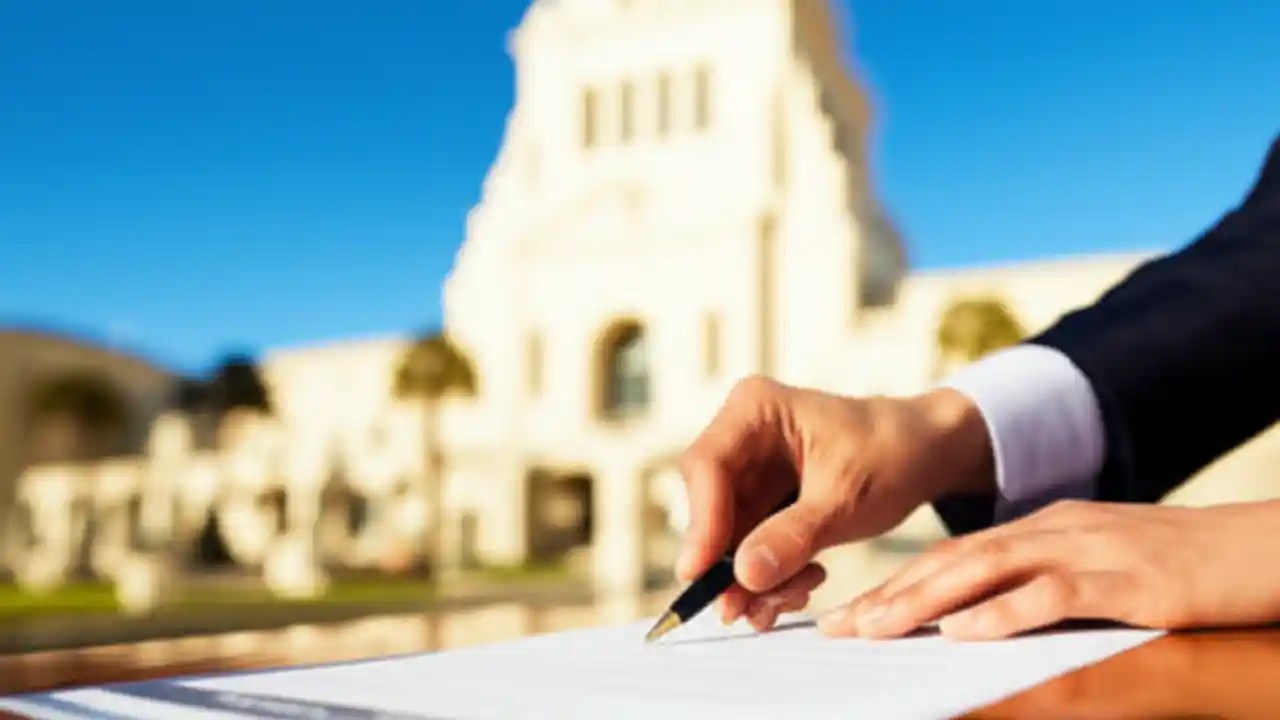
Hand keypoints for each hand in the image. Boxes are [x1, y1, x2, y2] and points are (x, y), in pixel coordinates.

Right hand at [677, 376, 994, 631]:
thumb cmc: (891, 453)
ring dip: (752, 578)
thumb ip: (793, 535)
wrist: (924, 455)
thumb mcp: (846, 498)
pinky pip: (748, 548)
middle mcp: (741, 438)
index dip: (699, 522)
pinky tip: (800, 587)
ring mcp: (749, 473)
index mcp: (755, 410)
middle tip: (746, 609)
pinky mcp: (761, 503)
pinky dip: (769, 576)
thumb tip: (744, 575)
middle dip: (729, 563)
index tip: (700, 573)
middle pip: (710, 508)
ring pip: (726, 538)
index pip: (706, 466)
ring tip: (793, 597)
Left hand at [820, 499, 1279, 639]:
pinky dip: (1004, 612)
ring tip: (877, 628)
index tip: (852, 614)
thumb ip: (1046, 586)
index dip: (899, 585)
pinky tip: (964, 632)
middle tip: (841, 627)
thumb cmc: (1186, 567)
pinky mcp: (1131, 580)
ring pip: (990, 569)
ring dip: (926, 602)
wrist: (1268, 548)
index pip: (957, 555)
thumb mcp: (1104, 570)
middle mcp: (1058, 530)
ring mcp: (1093, 550)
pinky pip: (1055, 594)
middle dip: (892, 595)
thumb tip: (981, 622)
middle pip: (957, 560)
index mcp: (1047, 528)